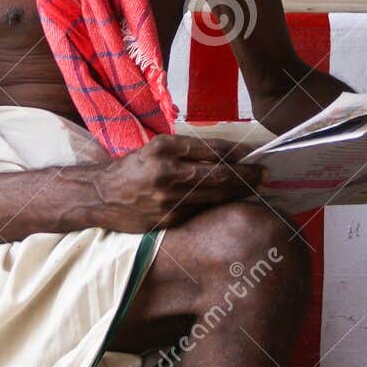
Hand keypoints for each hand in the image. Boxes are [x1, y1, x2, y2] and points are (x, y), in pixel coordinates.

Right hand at [92, 133, 268, 231]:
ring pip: (215, 195)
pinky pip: (200, 211)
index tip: (255, 154)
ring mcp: (168, 198)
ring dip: (239, 191)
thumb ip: (187, 151)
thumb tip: (226, 156)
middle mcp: (167, 171)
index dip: (239, 152)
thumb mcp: (155, 149)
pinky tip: (229, 202)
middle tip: (267, 174)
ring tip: (256, 187)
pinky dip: (217, 206)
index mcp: (165, 148)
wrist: (99, 196)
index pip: (212, 149)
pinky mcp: (167, 219)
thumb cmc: (131, 169)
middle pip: (220, 174)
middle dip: (248, 175)